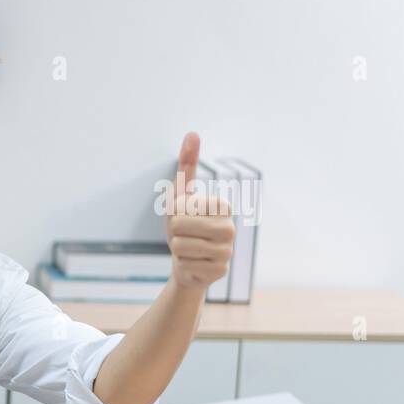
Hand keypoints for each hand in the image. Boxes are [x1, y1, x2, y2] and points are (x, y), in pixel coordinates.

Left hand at [166, 132, 234, 292]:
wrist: (186, 261)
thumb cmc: (183, 225)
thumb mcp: (180, 195)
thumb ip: (187, 165)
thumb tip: (192, 133)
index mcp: (223, 206)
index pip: (183, 206)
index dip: (175, 213)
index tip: (186, 217)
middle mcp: (230, 227)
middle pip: (180, 226)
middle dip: (174, 232)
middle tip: (184, 235)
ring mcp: (228, 251)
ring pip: (181, 247)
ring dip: (177, 249)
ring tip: (188, 249)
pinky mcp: (220, 271)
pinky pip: (185, 265)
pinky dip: (182, 265)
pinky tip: (194, 263)